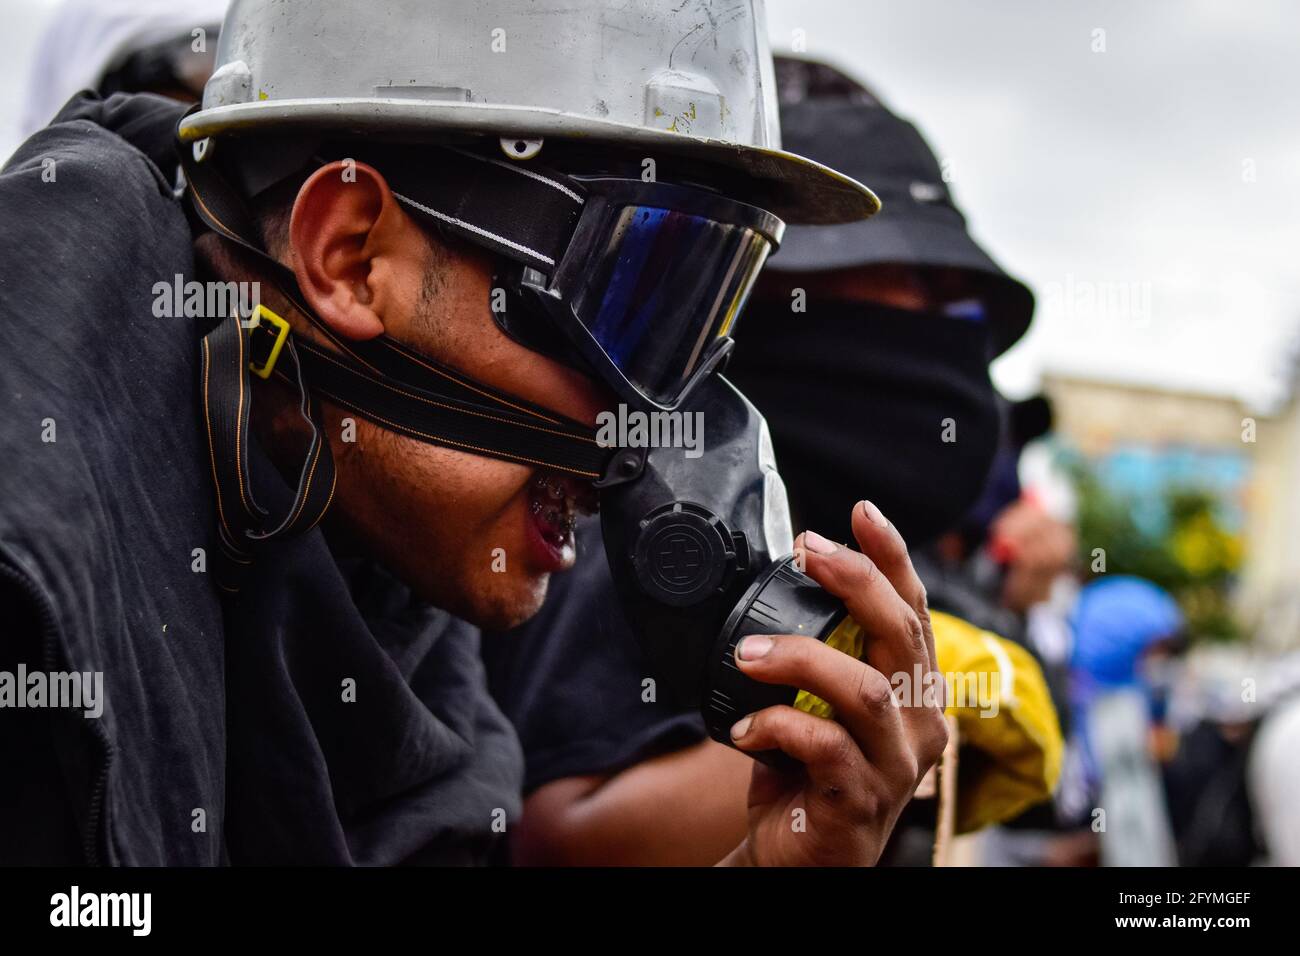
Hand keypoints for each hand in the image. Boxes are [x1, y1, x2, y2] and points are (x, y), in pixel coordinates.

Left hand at [718, 500, 948, 866]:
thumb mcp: (822, 706)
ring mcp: (897, 766)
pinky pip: (825, 747)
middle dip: (857, 580)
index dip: (893, 558)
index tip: (862, 511)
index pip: (915, 612)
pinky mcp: (862, 801)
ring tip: (749, 652)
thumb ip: (822, 657)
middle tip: (808, 549)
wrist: (799, 859)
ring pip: (865, 690)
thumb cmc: (809, 776)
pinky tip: (743, 730)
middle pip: (903, 635)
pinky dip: (777, 726)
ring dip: (799, 657)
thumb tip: (783, 584)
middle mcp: (920, 724)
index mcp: (914, 693)